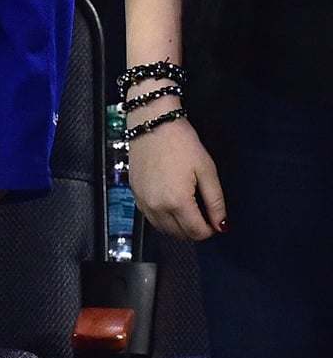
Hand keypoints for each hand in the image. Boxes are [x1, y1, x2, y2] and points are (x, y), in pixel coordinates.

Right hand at [128, 114, 225, 240]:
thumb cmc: (182, 143)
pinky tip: (170, 202)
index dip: (211, 229)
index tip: (214, 218)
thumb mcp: (207, 170)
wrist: (152, 122)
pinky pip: (150, 216)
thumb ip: (216, 202)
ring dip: (178, 226)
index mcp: (177, 201)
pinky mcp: (134, 192)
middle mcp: (156, 206)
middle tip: (202, 211)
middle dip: (194, 229)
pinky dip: (162, 217)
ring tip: (187, 207)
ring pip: (163, 229)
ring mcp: (142, 200)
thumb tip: (222, 226)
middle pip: (180, 235)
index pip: (197, 233)